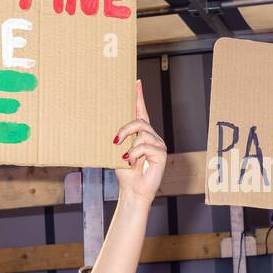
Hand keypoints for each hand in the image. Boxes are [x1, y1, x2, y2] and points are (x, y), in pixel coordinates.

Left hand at [112, 79, 166, 203]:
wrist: (133, 190)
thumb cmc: (125, 173)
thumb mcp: (117, 151)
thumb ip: (119, 138)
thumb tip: (112, 130)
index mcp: (141, 135)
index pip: (141, 111)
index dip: (139, 97)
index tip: (136, 82)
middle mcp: (152, 137)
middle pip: (140, 121)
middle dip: (125, 129)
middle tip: (115, 140)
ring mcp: (158, 145)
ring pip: (142, 133)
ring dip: (129, 146)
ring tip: (125, 158)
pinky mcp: (161, 154)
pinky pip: (145, 146)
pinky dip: (134, 154)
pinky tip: (132, 163)